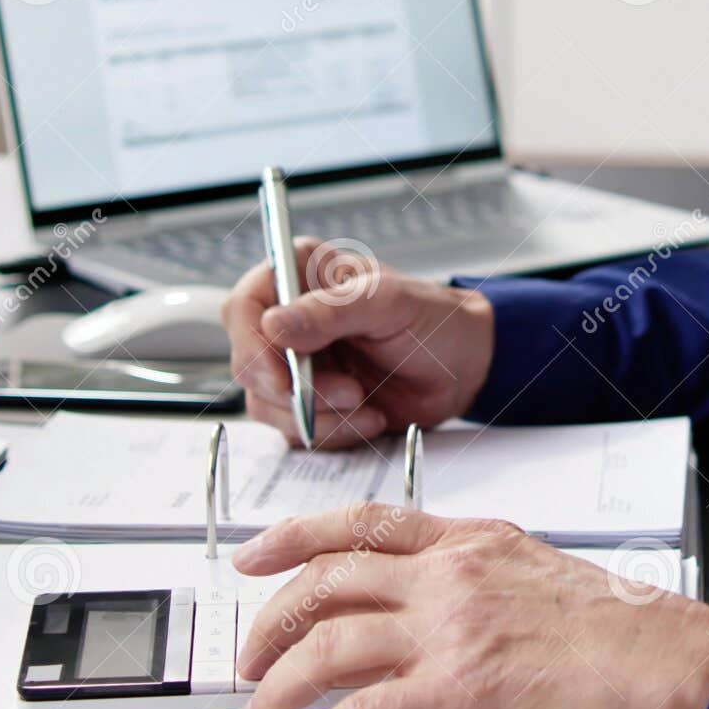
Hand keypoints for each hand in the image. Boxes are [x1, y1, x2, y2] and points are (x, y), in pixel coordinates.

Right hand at [221, 237, 494, 447]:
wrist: (464, 366)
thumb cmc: (432, 320)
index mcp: (298, 275)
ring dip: (320, 415)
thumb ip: (330, 311)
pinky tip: (370, 416)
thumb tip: (274, 324)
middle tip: (349, 392)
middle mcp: (288, 320)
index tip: (281, 378)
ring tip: (366, 402)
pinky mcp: (310, 402)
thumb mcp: (388, 303)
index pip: (244, 307)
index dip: (251, 346)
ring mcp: (295, 365)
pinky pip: (297, 430)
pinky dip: (334, 432)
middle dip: (297, 390)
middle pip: (249, 364)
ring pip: (269, 405)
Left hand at [231, 503, 708, 708]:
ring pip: (328, 645)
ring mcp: (453, 626)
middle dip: (269, 624)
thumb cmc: (624, 634)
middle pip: (325, 581)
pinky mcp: (462, 687)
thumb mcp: (527, 582)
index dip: (290, 536)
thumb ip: (457, 592)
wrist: (680, 669)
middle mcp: (451, 574)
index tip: (253, 553)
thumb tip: (393, 627)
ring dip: (277, 688)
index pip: (358, 524)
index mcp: (468, 542)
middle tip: (249, 661)